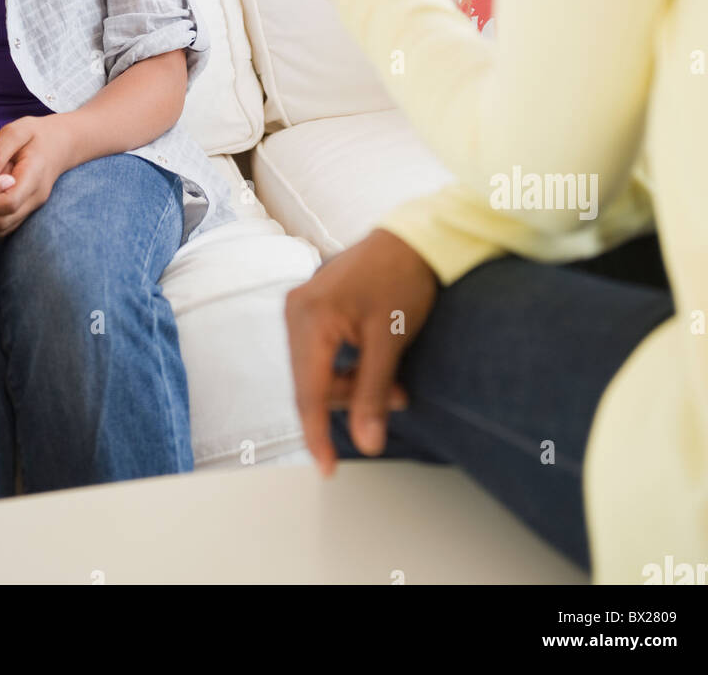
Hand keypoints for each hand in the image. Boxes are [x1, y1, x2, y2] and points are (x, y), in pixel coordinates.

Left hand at [0, 115, 71, 240]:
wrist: (61, 143)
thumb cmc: (36, 133)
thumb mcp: (17, 131)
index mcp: (35, 175)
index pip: (8, 201)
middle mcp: (36, 197)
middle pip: (3, 220)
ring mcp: (32, 206)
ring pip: (2, 228)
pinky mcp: (25, 210)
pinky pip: (3, 227)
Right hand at [285, 227, 438, 475]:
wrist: (411, 239)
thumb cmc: (400, 278)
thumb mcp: (390, 341)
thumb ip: (373, 394)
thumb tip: (366, 443)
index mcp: (309, 318)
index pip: (308, 392)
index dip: (317, 435)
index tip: (327, 468)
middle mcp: (296, 311)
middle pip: (312, 383)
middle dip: (351, 400)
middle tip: (395, 401)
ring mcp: (302, 307)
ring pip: (318, 371)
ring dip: (352, 385)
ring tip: (393, 385)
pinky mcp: (312, 307)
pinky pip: (321, 354)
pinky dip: (347, 368)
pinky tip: (375, 366)